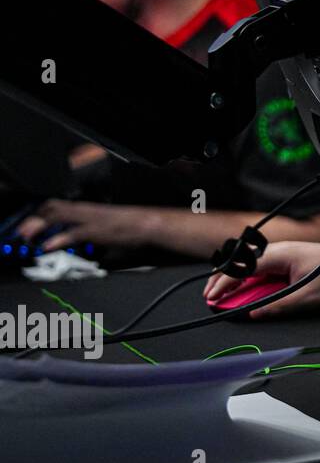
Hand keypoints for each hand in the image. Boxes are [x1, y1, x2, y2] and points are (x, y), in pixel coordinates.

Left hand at [16, 200, 156, 250]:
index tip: (31, 225)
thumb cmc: (137, 228)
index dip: (41, 214)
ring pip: (56, 216)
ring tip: (28, 238)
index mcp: (90, 210)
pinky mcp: (96, 230)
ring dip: (38, 227)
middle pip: (52, 208)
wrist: (152, 225)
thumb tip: (96, 256)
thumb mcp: (112, 232)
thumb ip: (98, 242)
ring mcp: (90, 219)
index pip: (58, 206)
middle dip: (34, 219)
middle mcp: (87, 211)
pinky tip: (46, 247)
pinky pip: (71, 234)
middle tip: (23, 232)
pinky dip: (56, 240)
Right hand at [204, 241, 319, 318]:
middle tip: (211, 297)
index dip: (223, 283)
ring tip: (223, 294)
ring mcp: (287, 254)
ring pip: (253, 266)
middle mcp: (280, 251)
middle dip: (223, 279)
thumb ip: (277, 306)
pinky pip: (265, 268)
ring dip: (236, 279)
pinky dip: (251, 279)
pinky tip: (247, 290)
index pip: (242, 268)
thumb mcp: (306, 299)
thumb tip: (253, 314)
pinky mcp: (293, 260)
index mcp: (280, 255)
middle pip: (243, 263)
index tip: (212, 297)